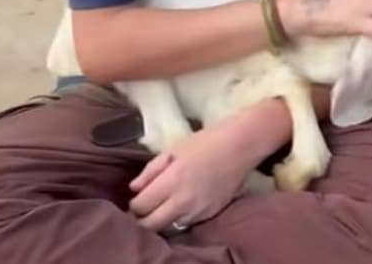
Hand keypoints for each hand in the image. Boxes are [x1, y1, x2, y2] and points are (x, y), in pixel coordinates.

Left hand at [128, 119, 255, 231]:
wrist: (238, 149)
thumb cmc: (202, 144)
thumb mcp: (171, 151)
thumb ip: (150, 171)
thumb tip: (134, 189)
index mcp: (171, 182)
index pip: (141, 206)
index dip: (133, 205)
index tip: (134, 199)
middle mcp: (183, 202)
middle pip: (152, 225)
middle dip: (142, 219)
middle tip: (141, 210)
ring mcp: (198, 211)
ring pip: (168, 228)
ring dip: (159, 222)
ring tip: (156, 210)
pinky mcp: (209, 215)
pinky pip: (185, 225)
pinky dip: (175, 220)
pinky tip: (174, 209)